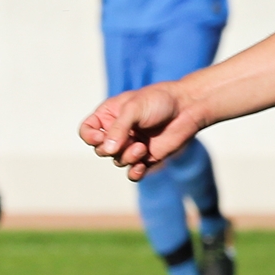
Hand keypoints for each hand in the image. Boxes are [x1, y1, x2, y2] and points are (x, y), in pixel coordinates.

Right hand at [80, 83, 199, 180]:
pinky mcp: (147, 158)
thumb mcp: (134, 108)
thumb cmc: (159, 101)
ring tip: (142, 147)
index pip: (87, 131)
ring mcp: (131, 145)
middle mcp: (118, 132)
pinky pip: (133, 172)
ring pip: (118, 161)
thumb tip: (108, 149)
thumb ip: (119, 128)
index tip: (100, 138)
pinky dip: (134, 172)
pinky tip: (141, 167)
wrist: (186, 107)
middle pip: (101, 150)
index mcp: (109, 115)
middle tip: (129, 141)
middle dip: (112, 149)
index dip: (89, 137)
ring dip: (127, 157)